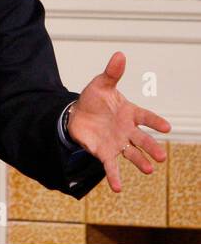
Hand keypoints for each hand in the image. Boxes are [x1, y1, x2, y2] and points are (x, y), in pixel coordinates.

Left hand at [68, 51, 170, 192]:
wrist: (76, 115)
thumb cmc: (93, 100)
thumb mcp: (100, 85)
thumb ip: (111, 73)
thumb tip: (119, 54)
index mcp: (130, 113)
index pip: (146, 117)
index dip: (155, 122)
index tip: (166, 127)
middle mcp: (127, 130)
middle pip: (142, 140)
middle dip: (152, 147)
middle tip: (161, 156)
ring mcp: (118, 143)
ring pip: (132, 154)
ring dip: (140, 162)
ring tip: (149, 170)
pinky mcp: (105, 153)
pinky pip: (112, 166)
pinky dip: (115, 177)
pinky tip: (117, 188)